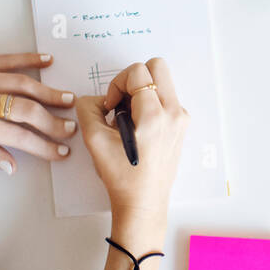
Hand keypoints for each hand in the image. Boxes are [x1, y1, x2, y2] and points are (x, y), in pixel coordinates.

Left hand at [0, 54, 77, 173]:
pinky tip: (46, 60)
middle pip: (28, 110)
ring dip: (49, 90)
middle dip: (54, 121)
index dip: (44, 146)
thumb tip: (12, 166)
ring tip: (68, 98)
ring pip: (24, 83)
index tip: (61, 152)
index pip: (20, 137)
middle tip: (72, 128)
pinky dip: (29, 59)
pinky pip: (7, 60)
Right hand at [76, 59, 187, 226]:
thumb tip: (94, 99)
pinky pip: (166, 98)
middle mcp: (174, 113)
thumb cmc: (123, 177)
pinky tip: (137, 126)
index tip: (111, 107)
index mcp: (155, 115)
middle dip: (133, 79)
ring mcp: (181, 119)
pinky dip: (149, 103)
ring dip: (141, 91)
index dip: (117, 84)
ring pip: (162, 82)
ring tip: (127, 118)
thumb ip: (88, 109)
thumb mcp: (95, 141)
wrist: (143, 203)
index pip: (138, 72)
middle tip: (121, 104)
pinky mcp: (181, 126)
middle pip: (157, 67)